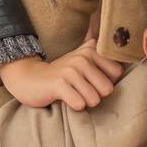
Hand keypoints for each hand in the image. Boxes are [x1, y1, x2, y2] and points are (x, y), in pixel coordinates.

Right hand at [0, 38, 124, 110]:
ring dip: (84, 102)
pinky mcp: (59, 84)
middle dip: (96, 95)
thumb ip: (98, 51)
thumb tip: (118, 40)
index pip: (117, 73)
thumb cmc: (61, 73)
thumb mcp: (80, 58)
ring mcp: (70, 70)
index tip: (92, 81)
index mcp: (91, 51)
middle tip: (81, 90)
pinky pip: (80, 104)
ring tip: (73, 94)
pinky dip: (74, 106)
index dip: (107, 82)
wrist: (29, 78)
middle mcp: (82, 58)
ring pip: (94, 99)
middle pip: (107, 89)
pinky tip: (66, 98)